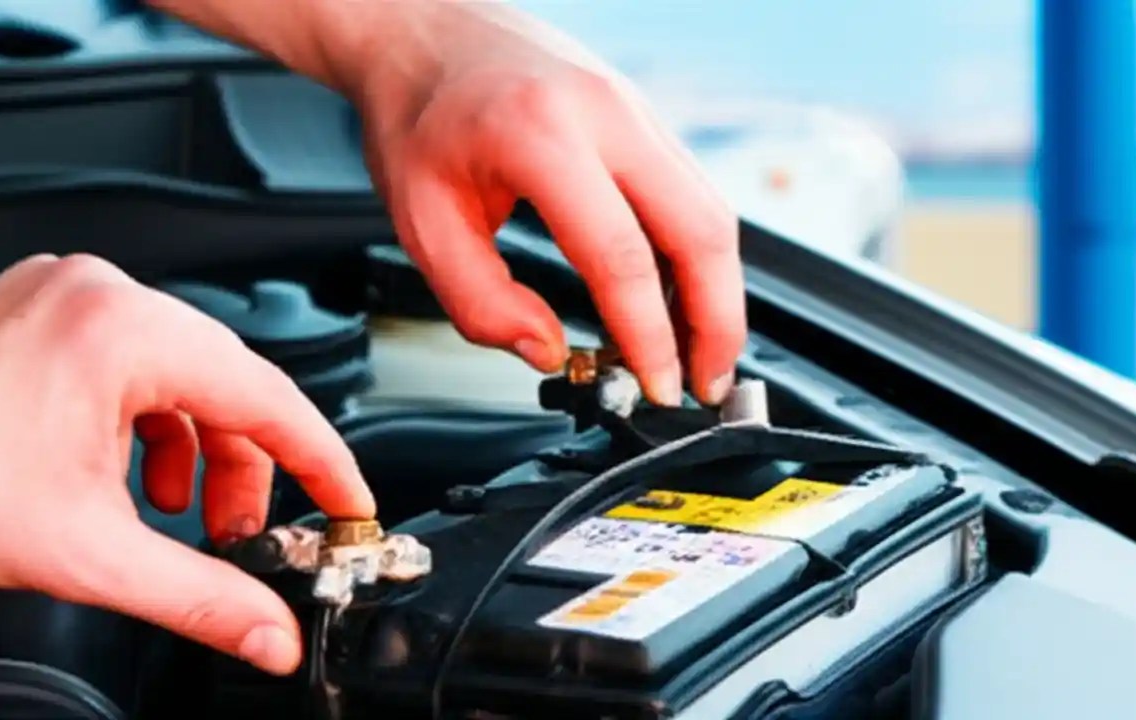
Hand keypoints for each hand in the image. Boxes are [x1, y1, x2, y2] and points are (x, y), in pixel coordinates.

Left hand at [0, 255, 371, 674]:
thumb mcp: (83, 553)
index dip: (323, 461)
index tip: (350, 501)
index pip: (269, 398)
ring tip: (179, 513)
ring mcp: (70, 295)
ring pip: (180, 373)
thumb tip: (266, 631)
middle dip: (246, 468)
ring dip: (196, 448)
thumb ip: (197, 598)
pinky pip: (133, 361)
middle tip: (244, 534)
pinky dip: (149, 423)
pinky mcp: (45, 309)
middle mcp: (102, 294)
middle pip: (226, 384)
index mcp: (123, 331)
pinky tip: (130, 475)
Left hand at [352, 3, 745, 404]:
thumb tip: (547, 351)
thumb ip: (480, 301)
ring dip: (717, 291)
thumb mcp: (420, 220)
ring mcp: (634, 108)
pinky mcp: (643, 117)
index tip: (655, 386)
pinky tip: (679, 300)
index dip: (650, 335)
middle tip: (705, 384)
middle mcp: (605, 112)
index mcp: (541, 134)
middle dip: (717, 321)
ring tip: (697, 354)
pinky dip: (697, 256)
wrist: (424, 27)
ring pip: (711, 209)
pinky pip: (692, 192)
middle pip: (701, 229)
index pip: (623, 255)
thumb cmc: (418, 114)